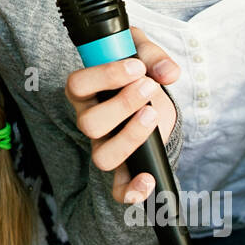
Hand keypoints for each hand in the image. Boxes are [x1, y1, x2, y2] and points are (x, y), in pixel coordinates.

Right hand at [64, 26, 179, 205]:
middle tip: (148, 86)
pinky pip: (118, 188)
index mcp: (86, 92)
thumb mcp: (143, 54)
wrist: (152, 96)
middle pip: (88, 123)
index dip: (105, 76)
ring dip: (130, 136)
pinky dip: (132, 190)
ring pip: (102, 156)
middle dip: (123, 104)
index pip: (76, 85)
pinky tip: (149, 179)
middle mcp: (89, 121)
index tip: (136, 66)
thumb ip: (154, 57)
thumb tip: (168, 73)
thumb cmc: (138, 72)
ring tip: (152, 114)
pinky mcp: (124, 167)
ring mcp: (104, 146)